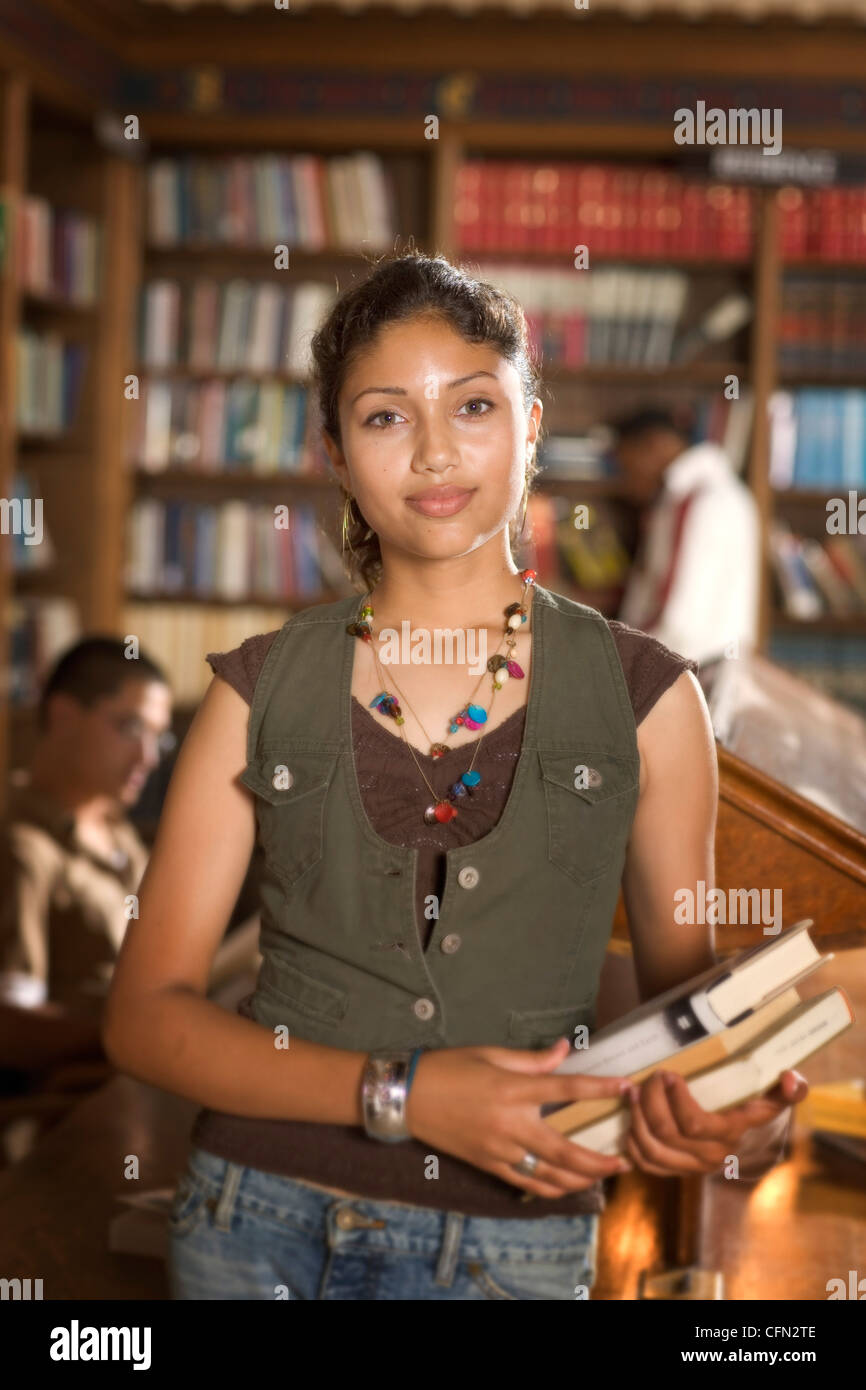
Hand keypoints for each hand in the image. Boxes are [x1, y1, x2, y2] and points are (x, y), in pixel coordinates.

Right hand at [406, 1036, 633, 1197]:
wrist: (408, 1097)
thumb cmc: (448, 1068)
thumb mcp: (490, 1054)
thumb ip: (532, 1059)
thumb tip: (565, 1049)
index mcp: (513, 1089)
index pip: (567, 1089)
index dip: (600, 1088)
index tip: (626, 1087)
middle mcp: (511, 1124)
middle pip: (566, 1151)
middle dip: (599, 1160)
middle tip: (624, 1161)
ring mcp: (500, 1150)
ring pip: (550, 1175)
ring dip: (582, 1179)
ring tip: (603, 1175)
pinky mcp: (489, 1165)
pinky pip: (528, 1183)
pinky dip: (553, 1188)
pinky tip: (569, 1184)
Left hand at [623, 1067, 808, 1175]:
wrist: (744, 1132)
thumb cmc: (755, 1103)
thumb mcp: (775, 1092)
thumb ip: (792, 1087)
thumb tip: (791, 1082)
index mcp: (731, 1133)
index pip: (695, 1123)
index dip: (676, 1099)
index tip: (671, 1074)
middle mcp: (710, 1155)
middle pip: (666, 1131)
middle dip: (650, 1100)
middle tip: (649, 1077)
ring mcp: (691, 1166)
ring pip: (652, 1148)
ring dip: (637, 1118)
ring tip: (633, 1091)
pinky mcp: (675, 1170)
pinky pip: (646, 1164)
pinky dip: (633, 1142)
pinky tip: (632, 1118)